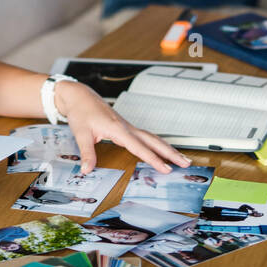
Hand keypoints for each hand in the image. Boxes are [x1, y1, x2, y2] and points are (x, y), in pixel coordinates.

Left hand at [53, 81, 192, 176]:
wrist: (80, 96)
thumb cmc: (81, 112)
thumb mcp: (81, 133)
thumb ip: (87, 153)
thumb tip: (87, 170)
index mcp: (118, 129)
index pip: (140, 147)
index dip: (154, 159)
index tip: (166, 169)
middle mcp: (126, 127)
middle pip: (153, 141)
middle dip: (170, 153)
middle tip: (186, 163)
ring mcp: (127, 126)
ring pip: (152, 138)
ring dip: (167, 148)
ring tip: (181, 159)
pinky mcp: (125, 127)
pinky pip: (145, 137)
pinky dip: (156, 144)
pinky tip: (161, 150)